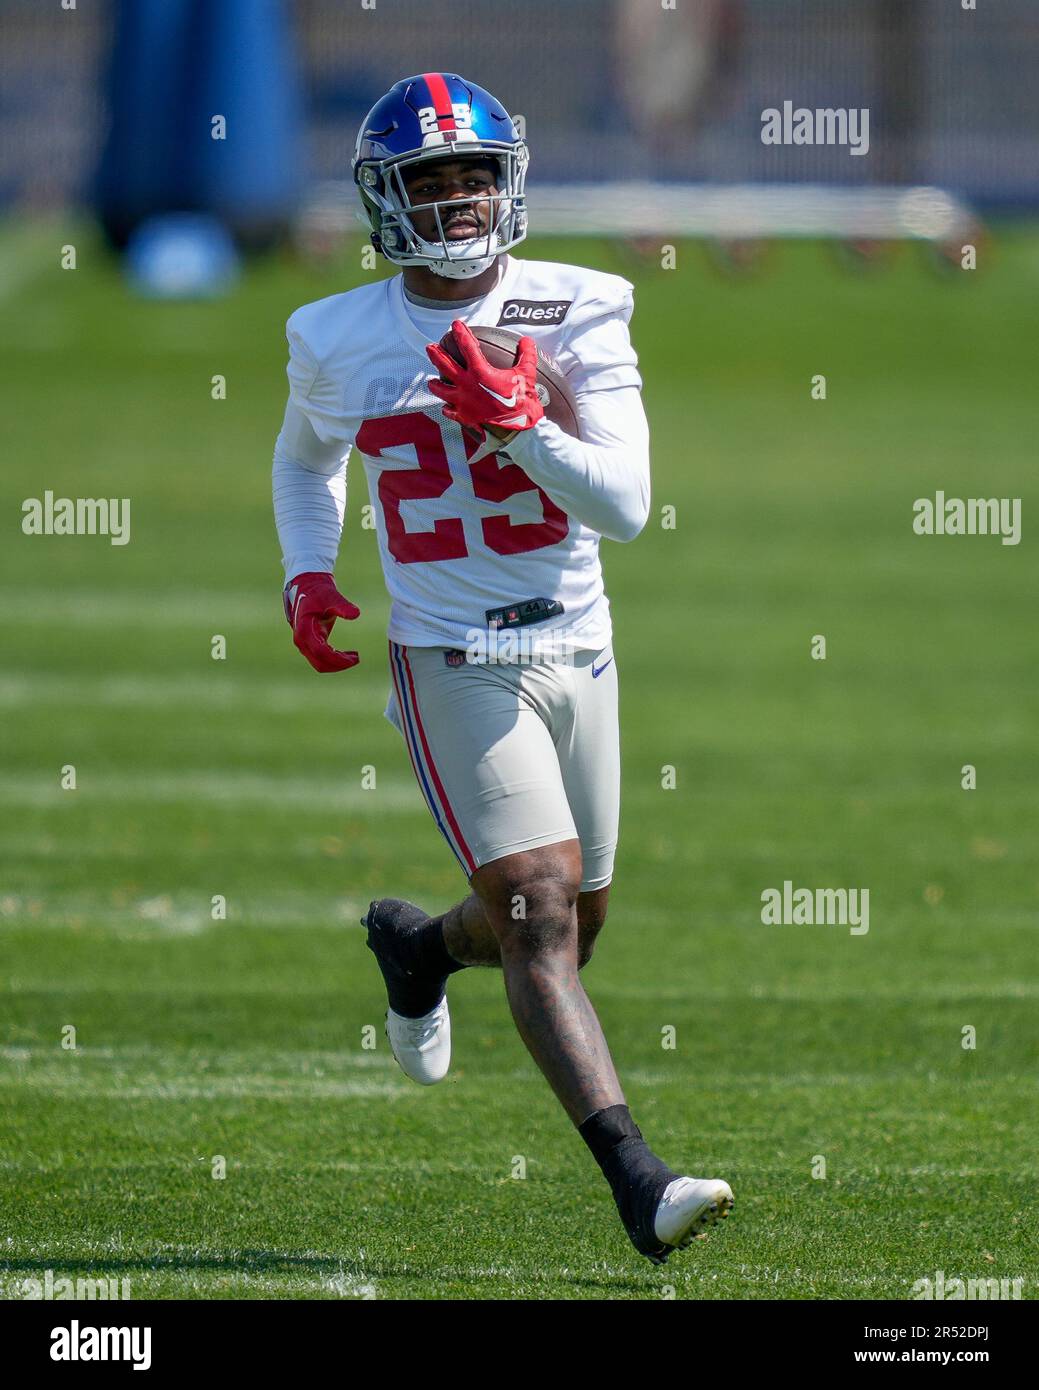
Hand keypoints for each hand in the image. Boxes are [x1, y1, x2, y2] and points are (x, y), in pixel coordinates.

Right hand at [284, 571, 359, 672]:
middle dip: (339, 665)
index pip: (321, 652)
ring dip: (336, 664)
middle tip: (357, 659)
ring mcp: (303, 643)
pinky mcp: (308, 643)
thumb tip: (356, 614)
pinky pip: (320, 658)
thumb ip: (343, 606)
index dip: (338, 659)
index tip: (355, 658)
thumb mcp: (332, 596)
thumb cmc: (319, 591)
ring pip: (319, 664)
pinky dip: (333, 660)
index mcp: (304, 630)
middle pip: (320, 663)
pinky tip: (347, 655)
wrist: (307, 586)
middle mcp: (301, 640)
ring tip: (354, 657)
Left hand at [426, 320, 544, 433]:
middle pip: (445, 366)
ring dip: (436, 384)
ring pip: (442, 390)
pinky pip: (450, 411)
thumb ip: (527, 355)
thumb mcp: (527, 374)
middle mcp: (467, 385)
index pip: (467, 346)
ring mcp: (463, 402)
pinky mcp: (464, 417)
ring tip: (432, 381)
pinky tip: (446, 407)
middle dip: (436, 354)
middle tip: (430, 348)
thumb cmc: (522, 400)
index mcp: (481, 372)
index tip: (455, 324)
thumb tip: (527, 340)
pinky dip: (447, 408)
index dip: (460, 333)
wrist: (518, 428)